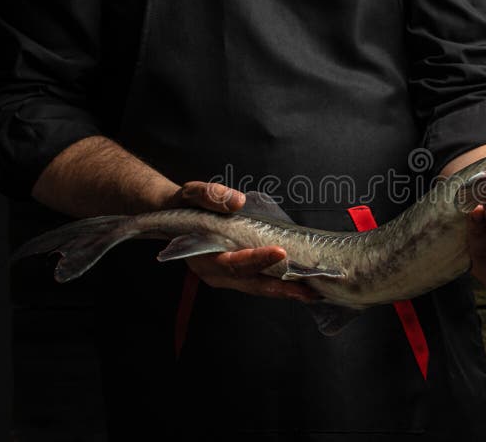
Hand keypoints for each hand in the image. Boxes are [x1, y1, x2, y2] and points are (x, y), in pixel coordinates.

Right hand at [165, 181, 320, 302]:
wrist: (174, 218)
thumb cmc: (185, 206)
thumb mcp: (191, 194)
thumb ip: (211, 196)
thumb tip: (237, 201)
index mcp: (204, 254)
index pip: (233, 262)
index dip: (256, 259)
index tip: (279, 251)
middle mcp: (216, 272)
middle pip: (251, 283)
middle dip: (280, 288)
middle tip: (307, 290)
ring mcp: (227, 277)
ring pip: (258, 287)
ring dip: (284, 290)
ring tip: (311, 292)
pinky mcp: (238, 275)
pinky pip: (260, 282)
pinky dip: (280, 284)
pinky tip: (301, 284)